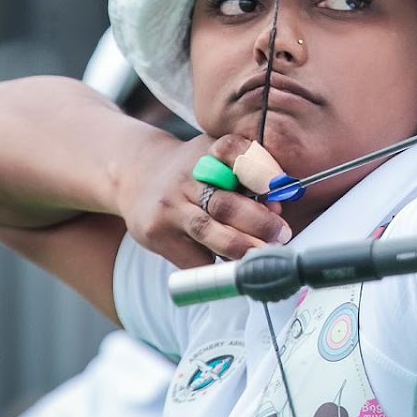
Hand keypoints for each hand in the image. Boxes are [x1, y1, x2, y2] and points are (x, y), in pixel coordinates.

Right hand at [116, 134, 291, 267]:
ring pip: (208, 231)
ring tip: (262, 255)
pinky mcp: (156, 232)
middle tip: (280, 235)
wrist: (136, 175)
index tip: (279, 186)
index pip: (234, 151)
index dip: (260, 170)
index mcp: (209, 151)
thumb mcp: (218, 159)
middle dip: (259, 223)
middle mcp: (187, 177)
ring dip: (241, 247)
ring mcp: (169, 206)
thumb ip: (248, 179)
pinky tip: (233, 265)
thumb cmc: (193, 172)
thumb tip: (277, 208)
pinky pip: (193, 256)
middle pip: (225, 202)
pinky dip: (216, 263)